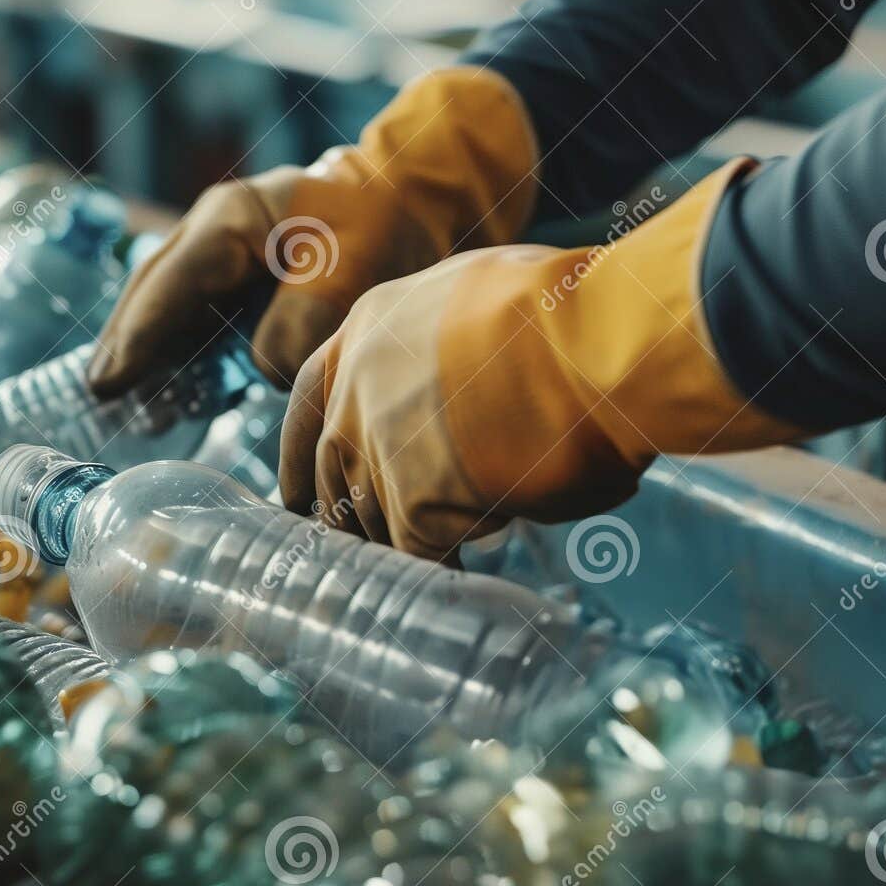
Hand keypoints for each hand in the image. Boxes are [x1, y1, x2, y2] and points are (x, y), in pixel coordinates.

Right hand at [88, 67, 539, 397]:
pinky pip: (195, 313)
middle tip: (99, 393)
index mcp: (233, 218)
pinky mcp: (242, 275)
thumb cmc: (384, 228)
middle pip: (153, 290)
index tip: (109, 380)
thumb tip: (264, 369)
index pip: (171, 283)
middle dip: (125, 341)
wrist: (417, 204)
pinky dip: (176, 347)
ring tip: (121, 397)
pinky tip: (168, 387)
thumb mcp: (350, 269)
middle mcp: (216, 231)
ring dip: (145, 347)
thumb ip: (302, 321)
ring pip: (168, 302)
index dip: (139, 335)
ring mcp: (225, 251)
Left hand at [279, 162, 806, 559]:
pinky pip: (416, 556)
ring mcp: (380, 448)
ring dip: (400, 545)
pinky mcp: (416, 504)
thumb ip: (455, 340)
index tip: (292, 492)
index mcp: (370, 328)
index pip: (309, 397)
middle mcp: (359, 389)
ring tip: (426, 569)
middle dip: (348, 513)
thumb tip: (478, 377)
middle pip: (334, 469)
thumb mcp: (486, 294)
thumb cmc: (572, 311)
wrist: (592, 343)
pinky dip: (436, 576)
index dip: (300, 450)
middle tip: (364, 548)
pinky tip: (454, 591)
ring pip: (374, 518)